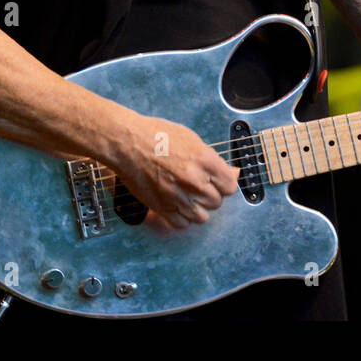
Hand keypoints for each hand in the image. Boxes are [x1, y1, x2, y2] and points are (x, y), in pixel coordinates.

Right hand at [108, 115, 240, 228]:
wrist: (128, 144)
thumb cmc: (157, 137)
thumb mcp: (193, 140)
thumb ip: (214, 161)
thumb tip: (232, 173)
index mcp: (204, 161)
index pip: (230, 186)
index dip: (225, 184)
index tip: (220, 181)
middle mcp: (193, 181)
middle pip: (217, 202)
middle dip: (211, 194)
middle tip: (200, 185)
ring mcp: (177, 196)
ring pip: (202, 217)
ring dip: (198, 208)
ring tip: (189, 195)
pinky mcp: (161, 207)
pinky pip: (182, 224)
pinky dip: (182, 217)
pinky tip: (178, 204)